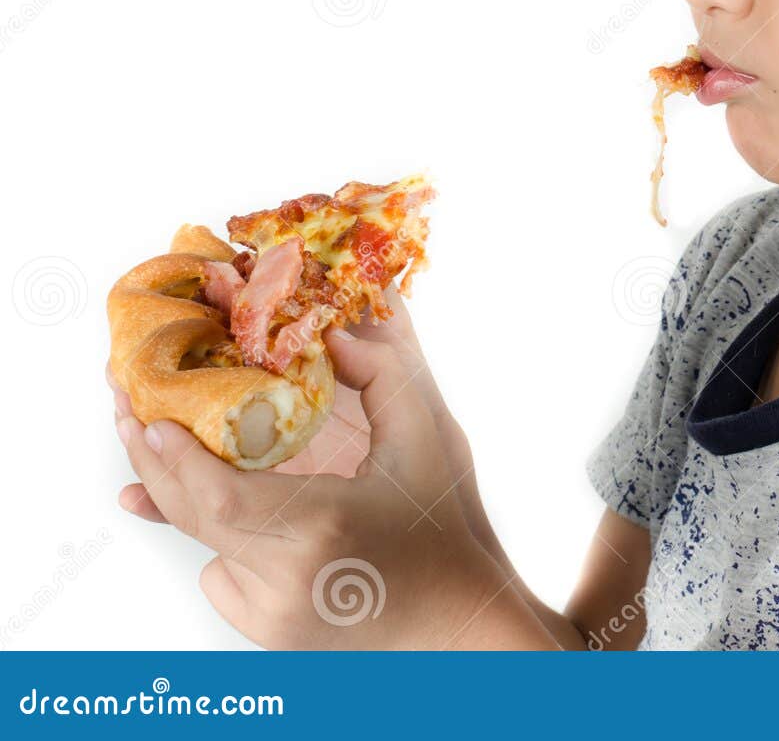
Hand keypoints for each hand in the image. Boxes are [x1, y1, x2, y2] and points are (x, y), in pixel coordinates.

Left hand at [109, 299, 522, 648]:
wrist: (456, 621)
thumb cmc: (443, 533)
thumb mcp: (426, 443)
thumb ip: (384, 378)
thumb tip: (334, 336)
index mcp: (320, 525)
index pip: (217, 496)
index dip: (172, 458)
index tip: (148, 419)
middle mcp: (284, 579)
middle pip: (192, 519)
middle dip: (153, 464)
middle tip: (130, 417)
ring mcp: (271, 615)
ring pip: (203, 549)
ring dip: (195, 502)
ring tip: (177, 454)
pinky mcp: (267, 634)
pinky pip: (223, 579)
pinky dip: (229, 547)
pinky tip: (260, 524)